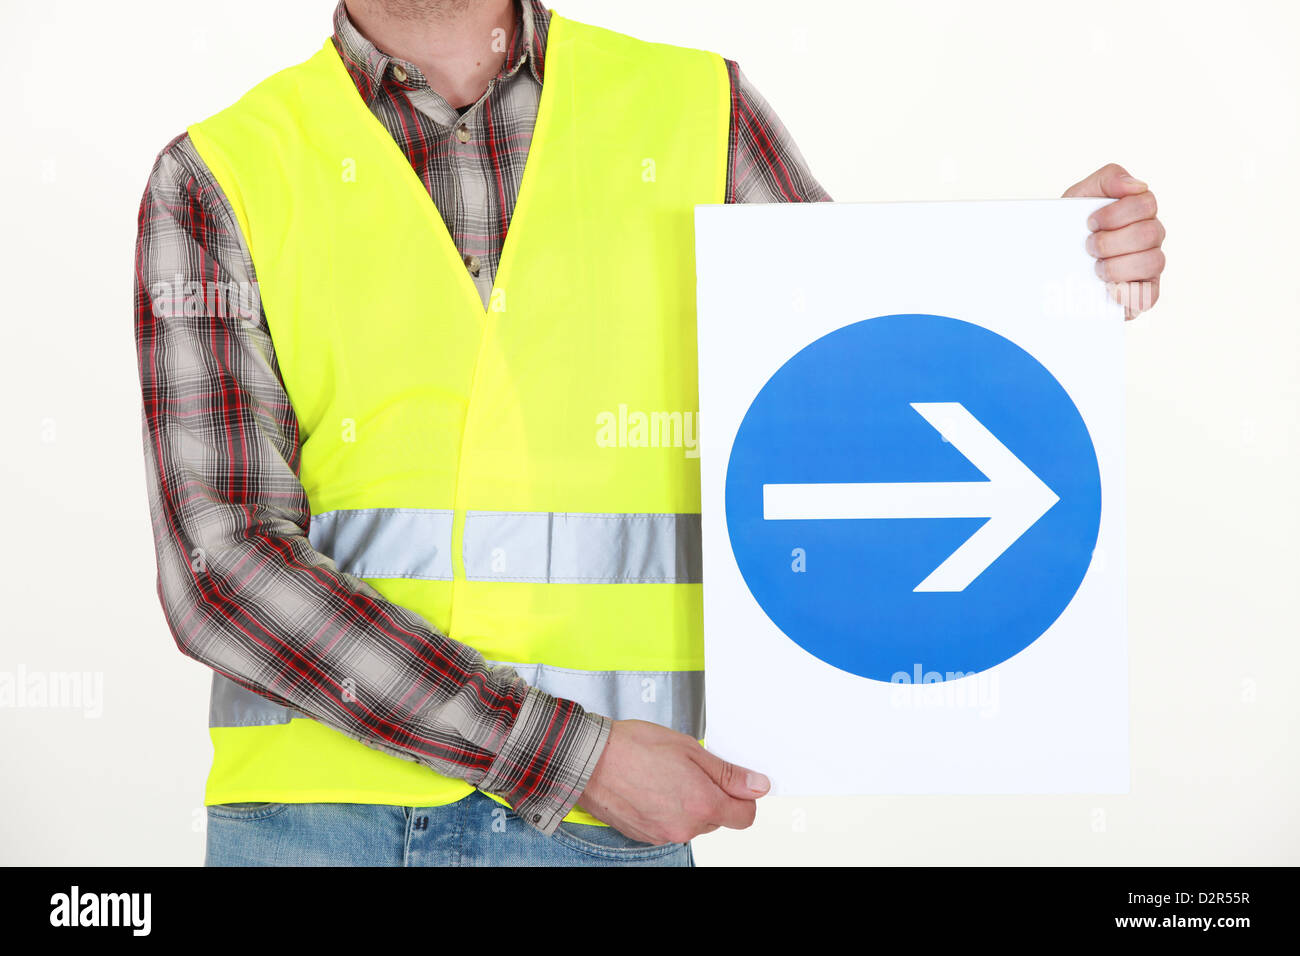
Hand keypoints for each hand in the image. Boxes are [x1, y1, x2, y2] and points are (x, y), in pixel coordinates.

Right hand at [576, 719, 769, 844]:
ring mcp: (663, 834)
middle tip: (689, 769)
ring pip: (691, 823)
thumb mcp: (690, 749)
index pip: (745, 816)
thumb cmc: (634, 747)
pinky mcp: (644, 836)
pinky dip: (666, 810)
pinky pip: (668, 826)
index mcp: (702, 804)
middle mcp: (685, 827)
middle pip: (717, 819)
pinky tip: (651, 787)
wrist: (588, 760)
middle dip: (711, 797)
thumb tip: (758, 785)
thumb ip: (727, 773)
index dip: (744, 797)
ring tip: (665, 776)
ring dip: (687, 804)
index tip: (734, 782)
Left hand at [1063, 163, 1164, 319]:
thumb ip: (1107, 179)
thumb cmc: (1070, 228)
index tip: (1090, 223)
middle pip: (1149, 233)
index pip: (1145, 203)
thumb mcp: (1079, 197)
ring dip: (1118, 266)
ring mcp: (1149, 265)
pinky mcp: (1142, 293)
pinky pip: (1149, 295)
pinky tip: (1108, 290)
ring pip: (1153, 262)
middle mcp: (1150, 237)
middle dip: (1112, 241)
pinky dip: (1128, 292)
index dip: (1116, 214)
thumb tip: (1137, 185)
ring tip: (1095, 269)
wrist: (1050, 267)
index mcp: (1138, 211)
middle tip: (1088, 248)